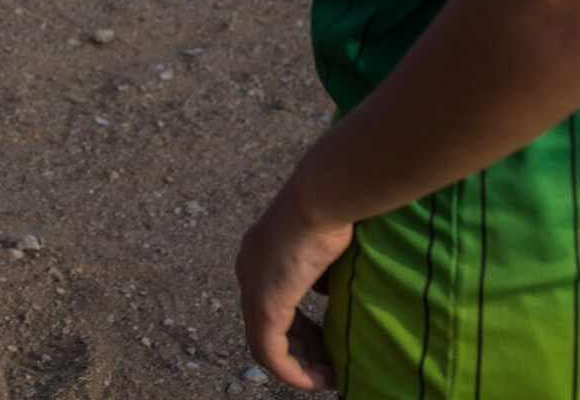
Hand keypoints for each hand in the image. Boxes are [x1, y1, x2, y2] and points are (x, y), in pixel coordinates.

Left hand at [236, 186, 352, 390]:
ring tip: (328, 377)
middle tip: (330, 365)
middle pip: (268, 327)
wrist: (319, 200)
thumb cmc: (330, 212)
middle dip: (301, 350)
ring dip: (299, 366)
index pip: (273, 303)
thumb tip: (325, 292)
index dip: (300, 329)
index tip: (325, 344)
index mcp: (260, 255)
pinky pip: (270, 352)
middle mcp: (249, 272)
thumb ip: (320, 271)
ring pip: (266, 345)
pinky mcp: (265, 305)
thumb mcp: (325, 245)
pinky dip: (293, 371)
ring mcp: (253, 289)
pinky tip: (318, 380)